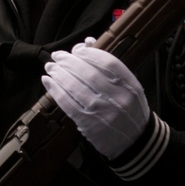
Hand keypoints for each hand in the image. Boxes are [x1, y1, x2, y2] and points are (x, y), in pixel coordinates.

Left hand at [42, 37, 149, 159]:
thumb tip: (87, 43)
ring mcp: (103, 113)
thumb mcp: (129, 87)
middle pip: (89, 73)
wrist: (135, 142)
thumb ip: (110, 66)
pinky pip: (69, 105)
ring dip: (59, 75)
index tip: (77, 49)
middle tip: (57, 56)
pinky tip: (49, 82)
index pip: (109, 63)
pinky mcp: (90, 125)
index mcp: (130, 86)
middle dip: (69, 61)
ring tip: (50, 68)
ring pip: (77, 88)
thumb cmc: (130, 110)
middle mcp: (118, 98)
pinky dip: (56, 91)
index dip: (89, 53)